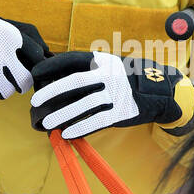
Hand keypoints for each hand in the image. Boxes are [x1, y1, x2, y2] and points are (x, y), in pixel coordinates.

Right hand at [0, 1, 49, 99]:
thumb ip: (21, 39)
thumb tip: (47, 55)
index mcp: (10, 36)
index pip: (37, 57)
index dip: (35, 66)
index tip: (29, 69)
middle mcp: (1, 52)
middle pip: (25, 81)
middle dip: (21, 83)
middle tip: (15, 82)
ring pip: (7, 91)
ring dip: (3, 89)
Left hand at [30, 51, 183, 138]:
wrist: (158, 91)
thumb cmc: (123, 78)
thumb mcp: (107, 66)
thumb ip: (86, 69)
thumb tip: (54, 76)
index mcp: (101, 61)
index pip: (72, 60)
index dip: (51, 66)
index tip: (35, 74)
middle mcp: (109, 75)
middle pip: (75, 82)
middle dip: (52, 92)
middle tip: (35, 101)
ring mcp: (116, 94)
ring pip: (84, 104)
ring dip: (63, 115)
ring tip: (47, 122)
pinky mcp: (121, 112)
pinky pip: (97, 121)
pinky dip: (81, 128)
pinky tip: (67, 134)